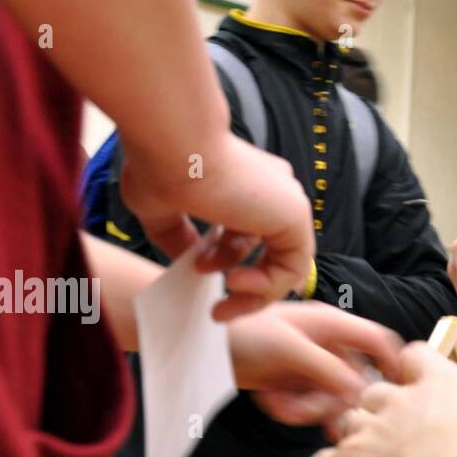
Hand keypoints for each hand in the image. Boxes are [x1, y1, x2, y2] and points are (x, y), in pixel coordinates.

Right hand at [120, 132, 313, 319]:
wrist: (174, 149)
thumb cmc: (162, 167)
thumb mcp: (163, 209)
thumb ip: (179, 236)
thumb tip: (191, 262)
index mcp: (247, 182)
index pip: (252, 229)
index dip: (227, 258)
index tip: (196, 271)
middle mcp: (272, 190)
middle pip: (270, 249)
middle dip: (241, 283)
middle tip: (215, 307)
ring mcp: (286, 202)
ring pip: (284, 263)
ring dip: (253, 293)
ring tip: (220, 304)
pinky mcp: (295, 215)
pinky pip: (292, 266)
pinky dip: (266, 286)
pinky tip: (233, 284)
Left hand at [229, 301, 401, 425]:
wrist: (199, 344)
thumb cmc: (244, 333)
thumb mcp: (290, 349)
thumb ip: (328, 368)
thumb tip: (359, 388)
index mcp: (331, 324)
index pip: (376, 339)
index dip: (392, 361)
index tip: (397, 389)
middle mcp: (323, 342)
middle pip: (353, 377)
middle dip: (337, 400)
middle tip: (324, 417)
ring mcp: (307, 363)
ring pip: (330, 394)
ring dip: (310, 408)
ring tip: (286, 408)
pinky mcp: (290, 381)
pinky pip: (306, 402)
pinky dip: (292, 409)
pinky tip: (273, 403)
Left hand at [309, 342, 456, 456]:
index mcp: (441, 383)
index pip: (416, 355)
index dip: (416, 371)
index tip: (421, 386)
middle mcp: (400, 398)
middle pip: (377, 387)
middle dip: (382, 408)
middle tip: (397, 429)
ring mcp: (369, 428)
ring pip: (349, 420)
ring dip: (357, 435)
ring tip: (373, 452)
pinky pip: (326, 456)